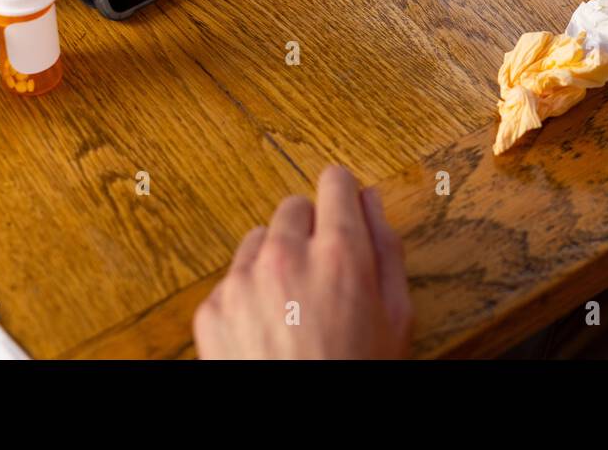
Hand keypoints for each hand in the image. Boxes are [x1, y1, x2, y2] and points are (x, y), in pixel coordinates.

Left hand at [193, 165, 411, 358]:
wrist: (298, 434)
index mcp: (339, 254)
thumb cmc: (354, 375)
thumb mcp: (395, 318)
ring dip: (276, 258)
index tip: (344, 206)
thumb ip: (387, 250)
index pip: (336, 183)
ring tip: (294, 306)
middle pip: (295, 206)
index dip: (344, 194)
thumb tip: (373, 201)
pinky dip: (248, 295)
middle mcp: (286, 256)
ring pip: (258, 239)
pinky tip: (268, 329)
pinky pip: (231, 278)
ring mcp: (242, 282)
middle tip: (323, 270)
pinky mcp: (211, 308)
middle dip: (311, 229)